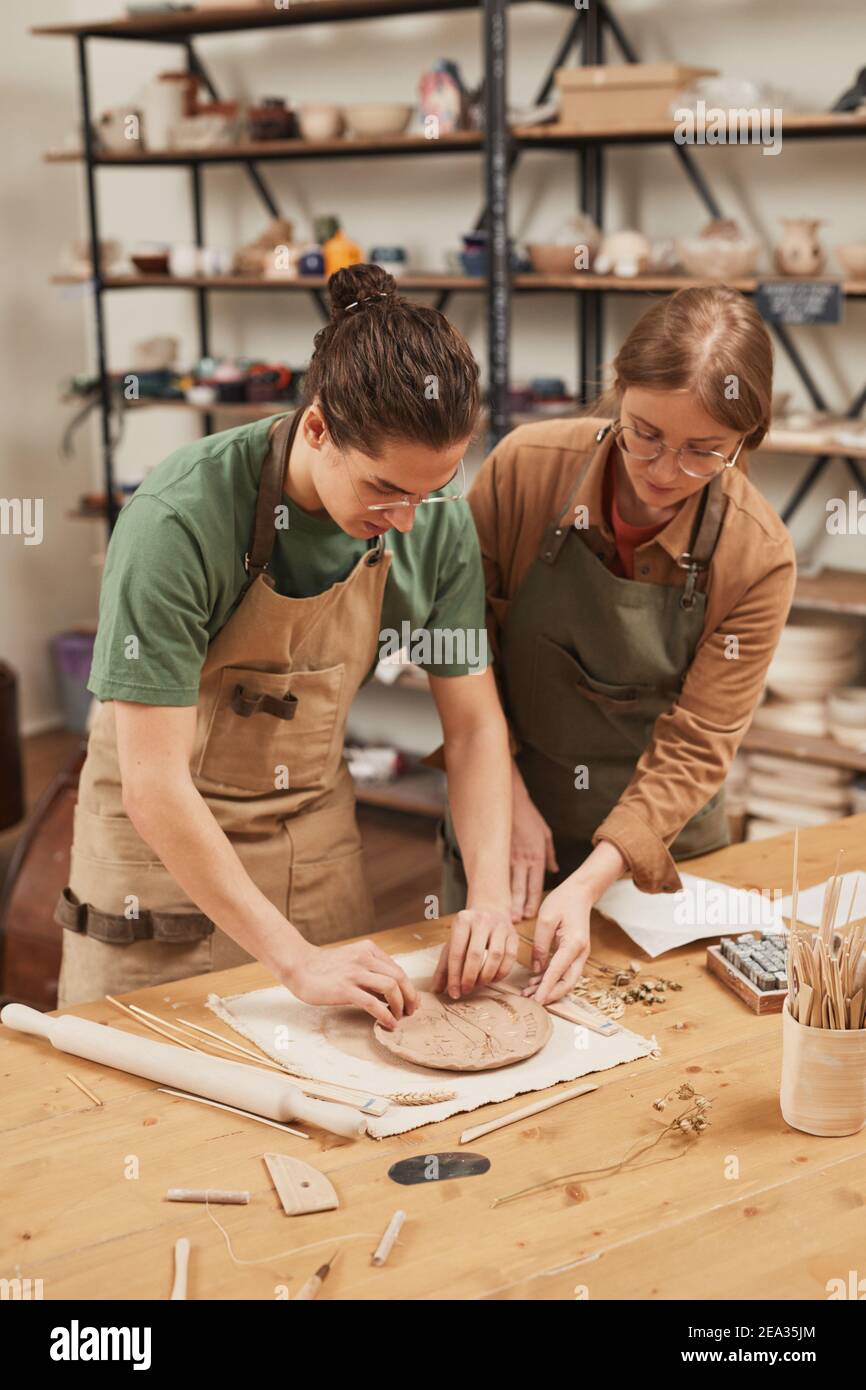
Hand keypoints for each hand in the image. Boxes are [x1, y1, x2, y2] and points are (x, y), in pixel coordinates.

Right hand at [285, 939, 418, 1029]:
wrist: (299, 966)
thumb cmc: (325, 967)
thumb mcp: (352, 961)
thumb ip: (370, 972)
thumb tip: (391, 993)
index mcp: (368, 950)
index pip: (397, 969)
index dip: (408, 987)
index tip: (411, 1001)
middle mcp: (365, 958)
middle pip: (400, 977)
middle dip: (410, 996)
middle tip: (411, 1011)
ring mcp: (355, 973)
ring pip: (391, 987)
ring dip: (400, 1005)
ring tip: (400, 1017)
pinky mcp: (345, 989)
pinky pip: (373, 1003)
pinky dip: (385, 1014)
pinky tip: (388, 1023)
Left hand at [431, 906, 518, 998]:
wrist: (490, 910)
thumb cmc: (468, 932)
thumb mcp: (452, 943)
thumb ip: (443, 967)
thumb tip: (436, 989)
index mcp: (463, 921)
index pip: (457, 952)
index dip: (454, 976)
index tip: (454, 993)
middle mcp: (482, 920)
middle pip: (476, 954)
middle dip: (470, 978)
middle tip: (466, 991)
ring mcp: (500, 926)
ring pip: (495, 956)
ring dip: (486, 976)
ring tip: (479, 984)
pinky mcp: (514, 935)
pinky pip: (510, 957)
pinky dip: (501, 973)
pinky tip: (493, 979)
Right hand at [510, 764, 557, 921]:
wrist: (511, 802)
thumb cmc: (529, 818)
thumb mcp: (545, 835)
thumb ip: (550, 855)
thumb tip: (555, 870)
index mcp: (536, 856)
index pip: (535, 884)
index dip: (532, 901)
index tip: (530, 914)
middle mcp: (522, 860)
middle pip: (520, 888)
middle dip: (518, 905)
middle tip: (515, 921)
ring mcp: (508, 857)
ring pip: (507, 883)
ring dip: (506, 900)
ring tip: (504, 914)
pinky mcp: (497, 852)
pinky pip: (496, 872)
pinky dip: (495, 886)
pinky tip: (492, 896)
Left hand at [524, 879, 592, 1005]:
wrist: (580, 893)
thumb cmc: (562, 901)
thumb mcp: (546, 920)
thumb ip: (540, 945)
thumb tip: (536, 969)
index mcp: (574, 944)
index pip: (558, 971)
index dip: (546, 987)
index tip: (536, 1000)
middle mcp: (581, 953)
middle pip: (568, 983)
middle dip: (550, 994)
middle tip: (531, 1000)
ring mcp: (580, 954)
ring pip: (567, 980)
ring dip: (550, 988)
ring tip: (528, 992)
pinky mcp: (575, 953)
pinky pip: (565, 971)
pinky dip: (552, 979)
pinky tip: (536, 981)